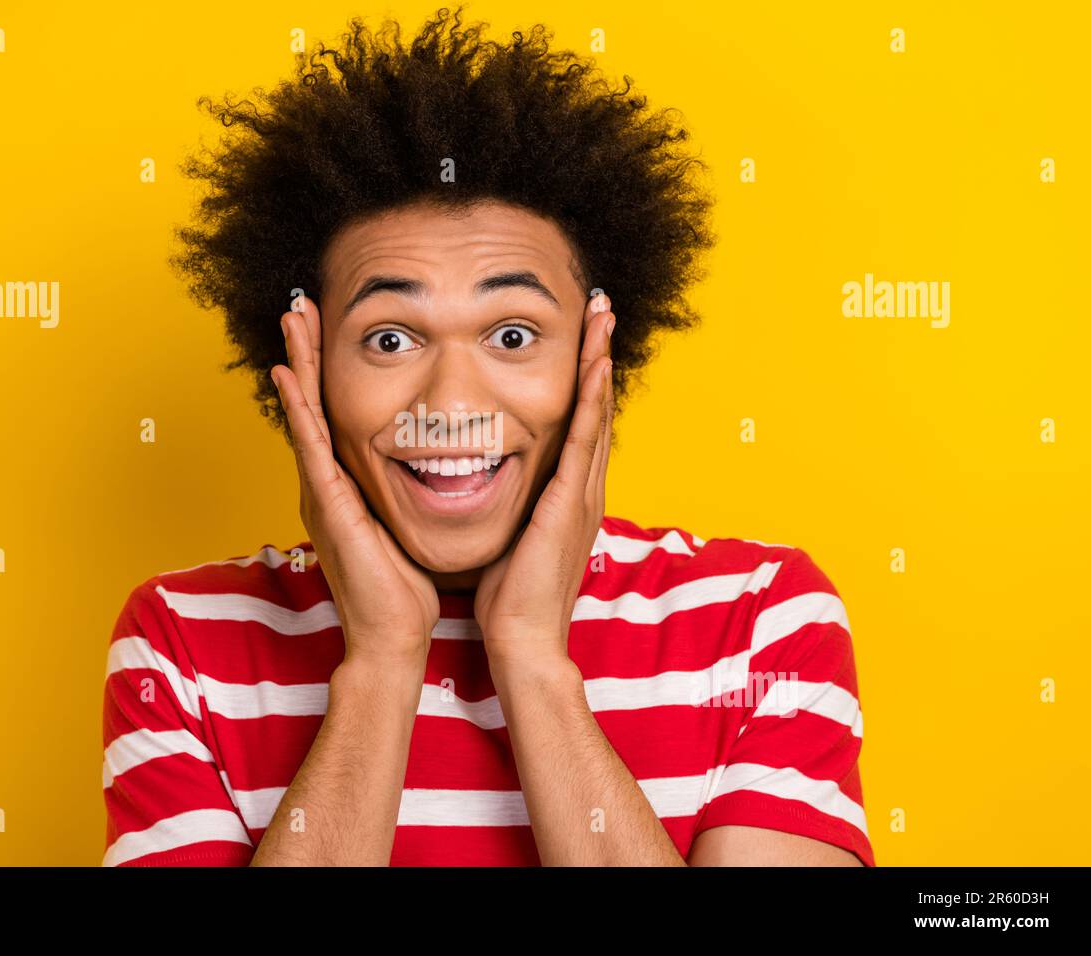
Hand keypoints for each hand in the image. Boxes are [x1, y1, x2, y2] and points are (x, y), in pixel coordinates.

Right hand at [270, 293, 440, 670]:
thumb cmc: (405, 589)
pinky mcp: (327, 506)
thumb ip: (410, 496)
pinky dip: (299, 409)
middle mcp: (328, 483)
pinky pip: (310, 447)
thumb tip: (444, 468)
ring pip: (307, 414)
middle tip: (300, 304)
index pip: (337, 414)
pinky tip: (289, 375)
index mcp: (348, 486)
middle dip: (307, 352)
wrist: (393, 637)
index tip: (331, 326)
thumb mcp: (410, 526)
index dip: (330, 370)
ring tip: (292, 319)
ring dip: (299, 363)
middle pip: (315, 403)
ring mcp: (322, 492)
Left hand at [473, 293, 614, 675]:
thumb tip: (487, 487)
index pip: (578, 424)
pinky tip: (595, 367)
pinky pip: (583, 441)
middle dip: (598, 356)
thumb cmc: (508, 598)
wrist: (521, 641)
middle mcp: (582, 489)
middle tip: (601, 308)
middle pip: (596, 407)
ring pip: (596, 414)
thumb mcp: (510, 538)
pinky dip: (592, 401)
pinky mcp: (569, 504)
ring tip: (603, 318)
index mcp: (566, 496)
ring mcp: (581, 495)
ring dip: (599, 363)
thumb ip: (511, 509)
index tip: (581, 338)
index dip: (582, 379)